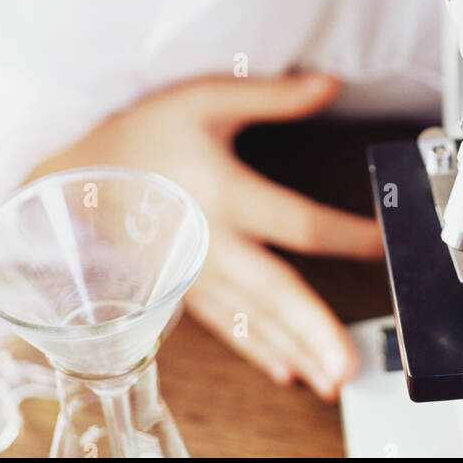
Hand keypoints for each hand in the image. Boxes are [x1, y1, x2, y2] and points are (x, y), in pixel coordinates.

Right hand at [25, 71, 383, 399]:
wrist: (80, 169)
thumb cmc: (146, 130)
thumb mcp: (206, 99)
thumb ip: (272, 96)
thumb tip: (329, 84)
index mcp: (222, 192)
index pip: (297, 222)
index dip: (345, 235)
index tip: (381, 242)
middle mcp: (210, 241)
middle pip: (272, 292)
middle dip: (313, 331)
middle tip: (349, 364)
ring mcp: (195, 272)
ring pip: (252, 320)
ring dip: (293, 351)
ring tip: (332, 378)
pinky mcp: (183, 286)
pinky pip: (225, 326)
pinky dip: (256, 350)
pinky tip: (285, 369)